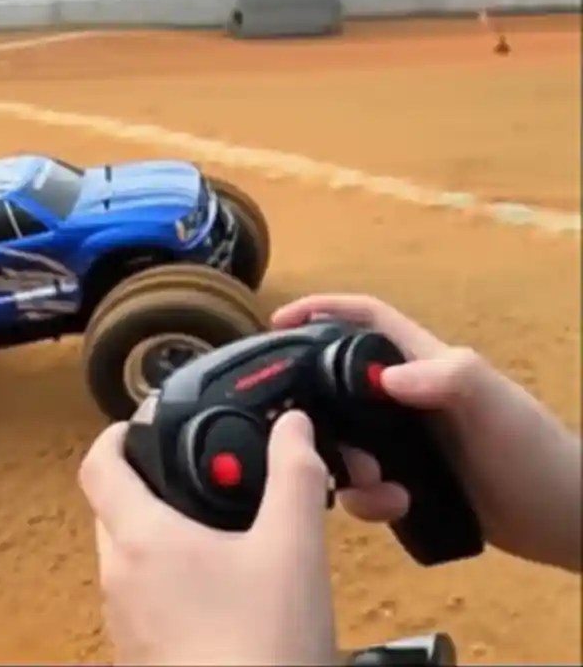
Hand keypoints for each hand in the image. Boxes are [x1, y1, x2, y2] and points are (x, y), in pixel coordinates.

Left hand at [79, 412, 338, 665]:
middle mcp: (117, 574)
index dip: (115, 435)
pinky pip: (141, 598)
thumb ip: (295, 479)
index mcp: (140, 536)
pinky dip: (168, 580)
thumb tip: (294, 426)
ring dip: (160, 535)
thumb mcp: (293, 552)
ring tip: (219, 534)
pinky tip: (220, 593)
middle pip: (112, 508)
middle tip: (200, 476)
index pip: (98, 464)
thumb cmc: (263, 643)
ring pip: (128, 556)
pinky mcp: (137, 652)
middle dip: (147, 484)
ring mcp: (122, 619)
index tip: (144, 425)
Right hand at [273, 294, 581, 572]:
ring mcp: (407, 443)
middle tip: (306, 438)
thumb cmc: (536, 452)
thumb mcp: (495, 406)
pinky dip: (364, 499)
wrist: (563, 521)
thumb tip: (385, 378)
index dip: (322, 311)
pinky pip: (362, 486)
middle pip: (338, 388)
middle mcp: (409, 399)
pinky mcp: (407, 482)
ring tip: (370, 486)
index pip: (366, 320)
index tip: (278, 321)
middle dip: (318, 412)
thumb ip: (447, 379)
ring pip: (344, 444)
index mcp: (426, 365)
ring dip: (343, 467)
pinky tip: (389, 508)